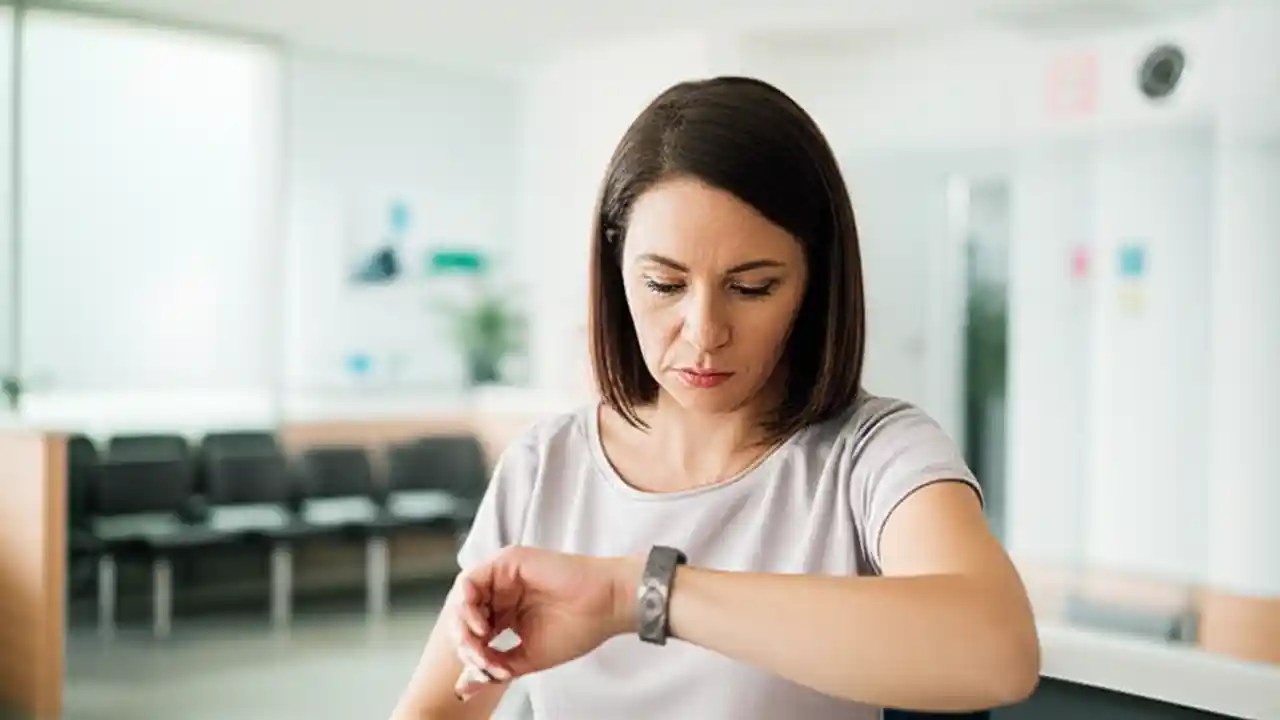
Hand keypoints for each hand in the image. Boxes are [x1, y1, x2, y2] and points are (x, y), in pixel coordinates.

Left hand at [451, 546, 642, 700]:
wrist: (604, 605)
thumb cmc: (577, 628)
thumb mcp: (527, 656)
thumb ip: (493, 667)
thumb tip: (462, 688)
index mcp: (507, 613)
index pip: (474, 632)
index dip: (473, 654)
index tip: (487, 673)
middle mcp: (503, 592)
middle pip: (465, 615)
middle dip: (466, 641)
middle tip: (480, 659)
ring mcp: (504, 576)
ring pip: (465, 598)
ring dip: (464, 624)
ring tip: (480, 642)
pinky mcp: (508, 561)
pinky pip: (472, 580)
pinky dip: (468, 603)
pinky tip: (481, 624)